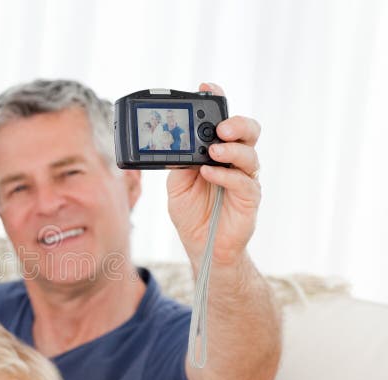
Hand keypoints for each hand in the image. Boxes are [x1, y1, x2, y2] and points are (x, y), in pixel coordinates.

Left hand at [167, 82, 261, 268]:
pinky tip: (210, 173)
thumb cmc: (191, 212)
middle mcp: (235, 161)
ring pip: (250, 155)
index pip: (222, 121)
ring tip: (212, 150)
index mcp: (217, 151)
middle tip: (220, 127)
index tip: (206, 86)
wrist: (201, 246)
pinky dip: (225, 175)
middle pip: (248, 131)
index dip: (217, 101)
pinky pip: (243, 182)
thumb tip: (180, 143)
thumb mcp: (177, 183)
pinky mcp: (249, 199)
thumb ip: (180, 162)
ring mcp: (245, 178)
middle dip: (236, 123)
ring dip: (231, 149)